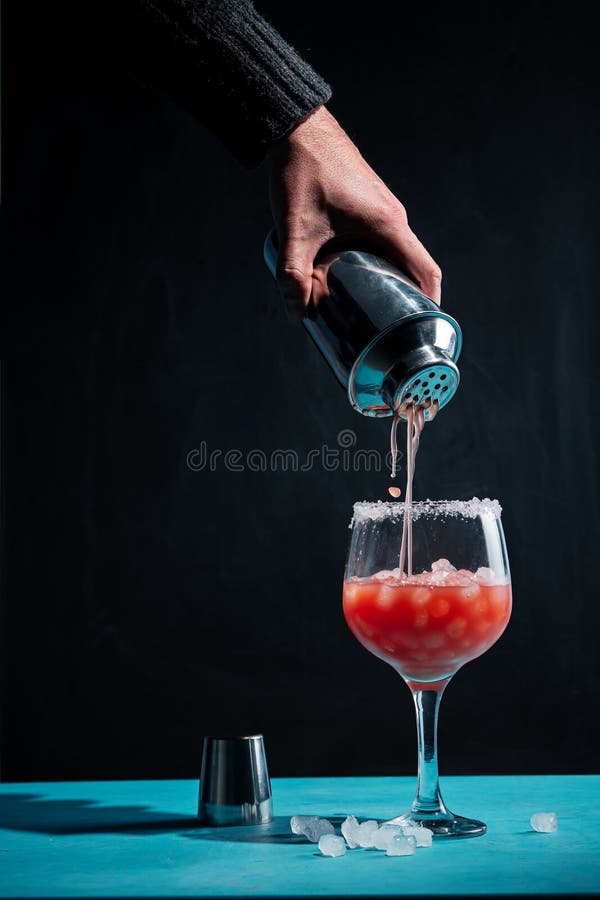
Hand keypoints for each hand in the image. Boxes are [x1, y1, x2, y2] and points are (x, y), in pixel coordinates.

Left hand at [268, 106, 441, 318]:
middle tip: (384, 329)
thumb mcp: (295, 229)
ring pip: (396, 255)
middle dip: (402, 299)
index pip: (427, 271)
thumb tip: (295, 313)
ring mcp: (384, 209)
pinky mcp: (370, 205)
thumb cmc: (303, 171)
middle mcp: (394, 217)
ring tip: (366, 309)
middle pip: (412, 267)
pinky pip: (383, 242)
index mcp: (388, 225)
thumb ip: (292, 273)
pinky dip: (376, 263)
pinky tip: (353, 277)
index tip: (423, 328)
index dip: (431, 303)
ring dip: (386, 281)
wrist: (298, 128)